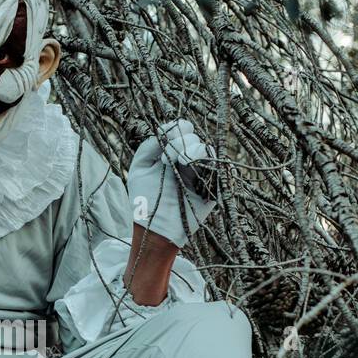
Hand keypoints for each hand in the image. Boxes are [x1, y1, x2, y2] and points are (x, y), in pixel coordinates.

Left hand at [126, 119, 216, 247]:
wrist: (155, 229)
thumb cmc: (144, 200)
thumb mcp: (139, 169)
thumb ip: (149, 146)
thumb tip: (167, 131)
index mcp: (171, 154)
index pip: (182, 130)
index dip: (178, 128)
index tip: (168, 138)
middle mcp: (187, 161)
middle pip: (194, 138)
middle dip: (183, 141)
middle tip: (168, 158)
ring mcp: (200, 174)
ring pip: (206, 149)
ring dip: (194, 150)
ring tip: (181, 161)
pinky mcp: (212, 188)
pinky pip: (218, 169)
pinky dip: (208, 164)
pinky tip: (192, 168)